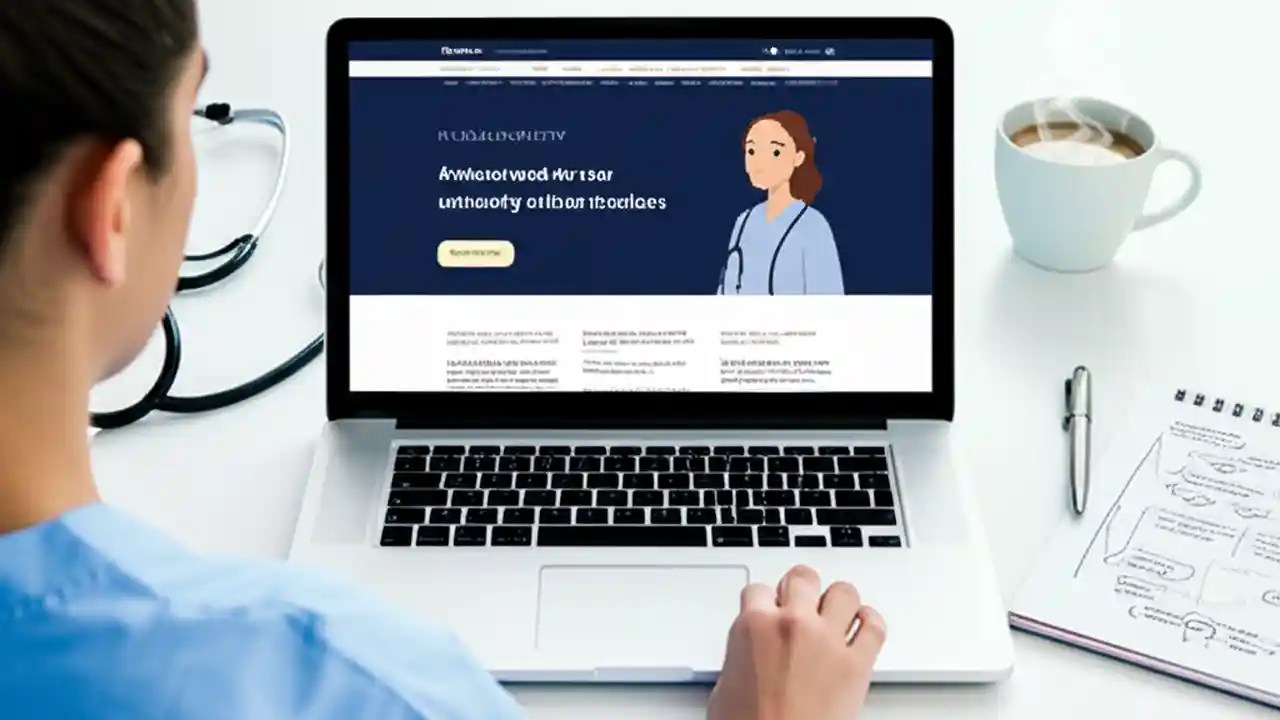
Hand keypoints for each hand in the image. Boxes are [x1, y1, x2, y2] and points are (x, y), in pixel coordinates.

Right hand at [708, 565, 884, 719]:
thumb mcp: (725, 689)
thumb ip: (740, 657)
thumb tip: (747, 655)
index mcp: (754, 627)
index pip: (759, 589)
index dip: (763, 601)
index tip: (768, 609)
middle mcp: (793, 625)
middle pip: (802, 577)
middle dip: (799, 590)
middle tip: (800, 604)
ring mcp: (828, 641)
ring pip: (843, 591)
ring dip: (837, 600)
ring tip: (834, 613)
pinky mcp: (858, 663)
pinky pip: (874, 626)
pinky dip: (870, 621)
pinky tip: (862, 625)